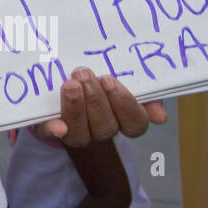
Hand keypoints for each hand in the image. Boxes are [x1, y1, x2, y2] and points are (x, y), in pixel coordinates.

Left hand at [35, 67, 165, 147]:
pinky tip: (57, 125)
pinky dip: (53, 130)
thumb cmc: (98, 73)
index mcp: (121, 116)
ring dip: (77, 109)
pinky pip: (49, 134)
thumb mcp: (122, 74)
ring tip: (70, 84)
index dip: (124, 105)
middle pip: (106, 127)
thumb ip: (143, 91)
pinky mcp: (47, 128)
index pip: (134, 123)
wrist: (58, 72)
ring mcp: (75, 131)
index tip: (110, 80)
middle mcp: (100, 128)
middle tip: (84, 73)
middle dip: (96, 100)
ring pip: (81, 134)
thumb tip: (160, 117)